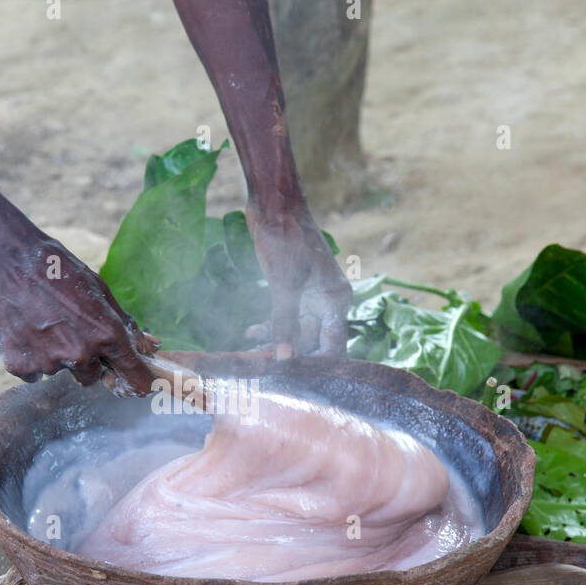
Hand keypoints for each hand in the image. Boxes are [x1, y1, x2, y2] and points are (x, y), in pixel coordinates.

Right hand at [0, 236, 158, 392]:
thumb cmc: (54, 267)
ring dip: (55, 355)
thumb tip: (151, 346)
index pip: (134, 377)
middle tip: (69, 330)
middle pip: (93, 377)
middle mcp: (80, 354)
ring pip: (61, 371)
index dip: (137, 382)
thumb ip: (124, 323)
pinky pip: (33, 372)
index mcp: (106, 334)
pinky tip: (22, 329)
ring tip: (40, 322)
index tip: (137, 382)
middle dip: (87, 360)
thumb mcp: (98, 288)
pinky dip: (30, 356)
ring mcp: (48, 363)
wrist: (3, 257)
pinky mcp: (19, 365)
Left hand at [244, 207, 351, 356]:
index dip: (315, 366)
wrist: (274, 203)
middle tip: (261, 370)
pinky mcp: (292, 291)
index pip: (333, 346)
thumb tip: (284, 359)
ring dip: (274, 343)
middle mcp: (327, 302)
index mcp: (336, 300)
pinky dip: (269, 327)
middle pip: (312, 343)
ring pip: (295, 333)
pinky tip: (250, 333)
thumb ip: (285, 322)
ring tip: (249, 353)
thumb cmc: (285, 238)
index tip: (291, 380)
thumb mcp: (283, 283)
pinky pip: (284, 318)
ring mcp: (310, 297)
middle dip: (288, 356)